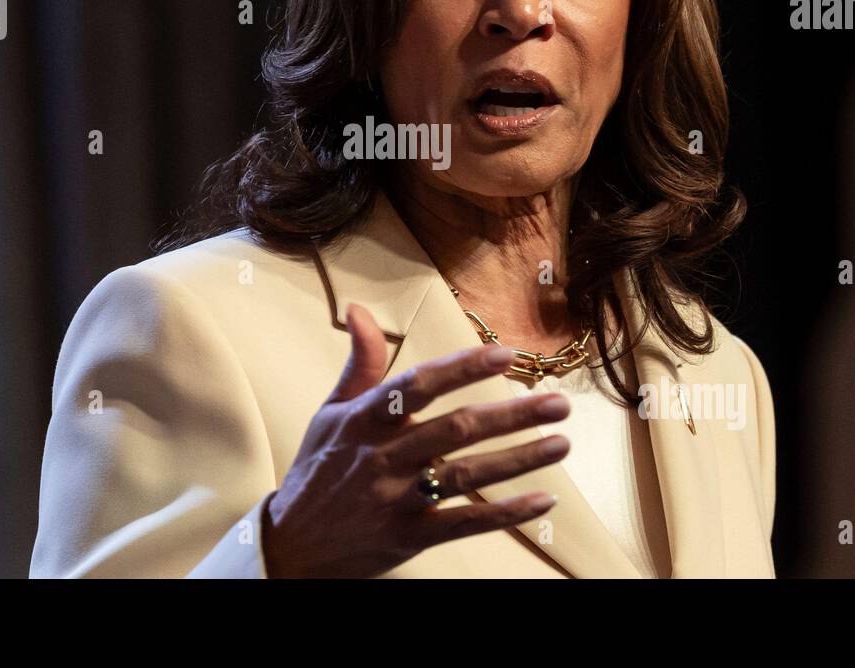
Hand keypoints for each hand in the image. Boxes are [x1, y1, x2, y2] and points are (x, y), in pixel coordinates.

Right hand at [261, 303, 569, 577]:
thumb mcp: (331, 412)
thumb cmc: (318, 470)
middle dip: (511, 415)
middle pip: (455, 429)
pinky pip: (464, 523)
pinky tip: (542, 501)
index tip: (505, 354)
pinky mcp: (407, 537)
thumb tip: (358, 309)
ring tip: (561, 444)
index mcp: (364, 420)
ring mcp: (395, 499)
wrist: (292, 545)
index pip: (418, 385)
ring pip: (466, 475)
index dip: (462, 368)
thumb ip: (358, 363)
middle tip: (558, 403)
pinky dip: (505, 513)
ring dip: (519, 459)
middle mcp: (381, 457)